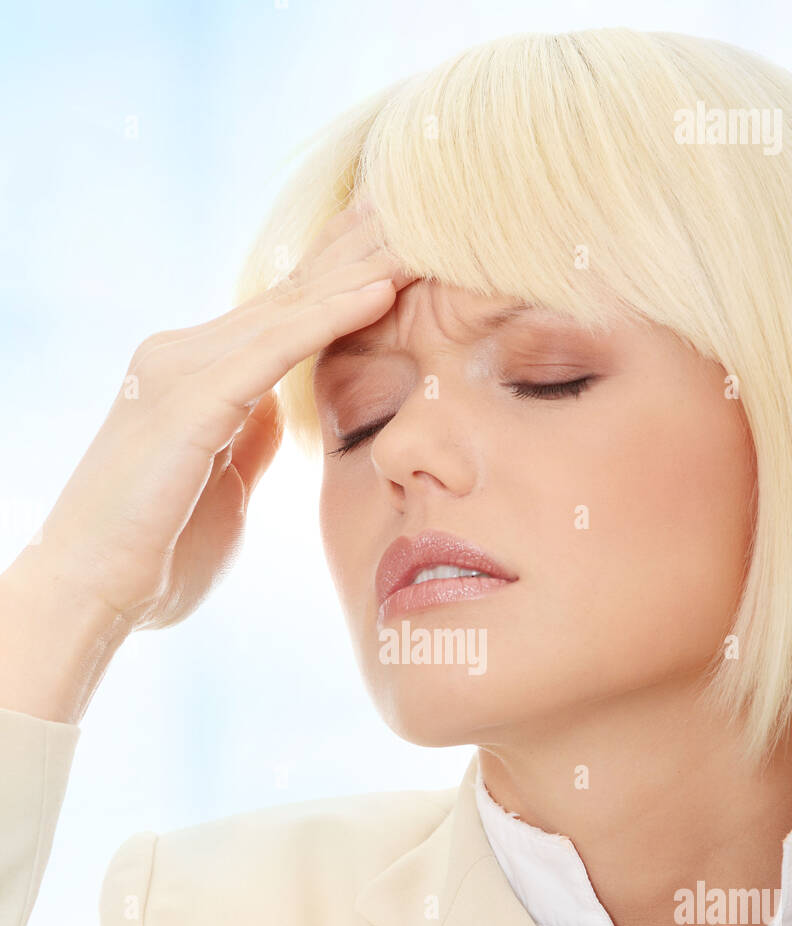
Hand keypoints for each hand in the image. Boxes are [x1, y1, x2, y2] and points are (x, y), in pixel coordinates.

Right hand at [17, 200, 411, 634]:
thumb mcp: (223, 480)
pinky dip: (330, 319)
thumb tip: (277, 410)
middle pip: (293, 291)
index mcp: (198, 373)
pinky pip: (273, 350)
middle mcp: (186, 354)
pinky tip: (381, 292)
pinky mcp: (190, 402)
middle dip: (361, 249)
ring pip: (290, 308)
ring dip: (363, 269)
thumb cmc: (158, 550)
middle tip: (431, 204)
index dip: (344, 273)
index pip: (285, 310)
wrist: (94, 589)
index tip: (403, 242)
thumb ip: (248, 435)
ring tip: (426, 233)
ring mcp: (182, 370)